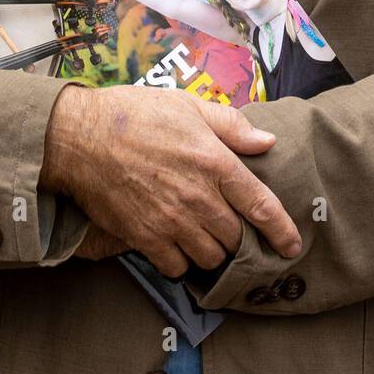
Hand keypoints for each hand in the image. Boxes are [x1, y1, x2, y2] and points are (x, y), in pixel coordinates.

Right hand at [41, 84, 302, 278]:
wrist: (80, 137)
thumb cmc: (134, 114)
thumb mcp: (187, 106)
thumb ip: (231, 127)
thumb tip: (266, 142)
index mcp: (214, 162)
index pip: (261, 205)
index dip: (281, 230)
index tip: (293, 246)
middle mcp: (198, 197)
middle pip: (235, 237)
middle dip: (238, 236)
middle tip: (227, 226)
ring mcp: (171, 221)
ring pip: (210, 256)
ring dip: (211, 250)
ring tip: (201, 234)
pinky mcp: (144, 237)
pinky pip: (176, 267)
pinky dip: (181, 261)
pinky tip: (175, 244)